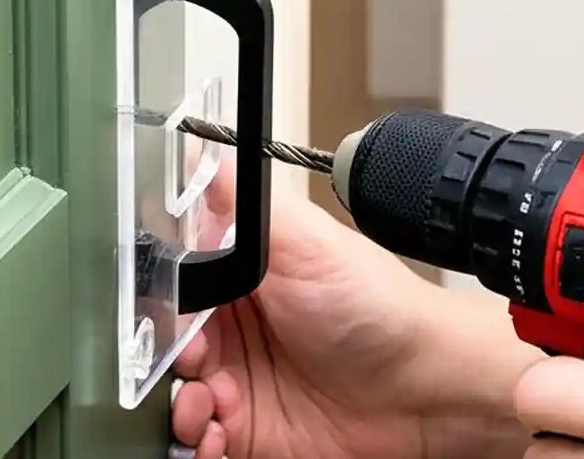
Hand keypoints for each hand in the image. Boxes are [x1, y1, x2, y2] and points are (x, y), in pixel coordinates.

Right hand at [169, 158, 543, 457]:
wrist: (425, 388)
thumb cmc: (376, 307)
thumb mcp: (304, 239)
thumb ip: (242, 198)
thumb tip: (197, 152)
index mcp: (236, 276)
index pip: (170, 285)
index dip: (158, 301)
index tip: (162, 314)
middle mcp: (233, 328)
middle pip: (162, 343)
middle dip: (161, 355)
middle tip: (194, 361)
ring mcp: (238, 380)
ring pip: (172, 392)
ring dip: (176, 402)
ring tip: (205, 404)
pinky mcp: (246, 430)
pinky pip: (196, 438)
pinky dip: (191, 439)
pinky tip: (213, 433)